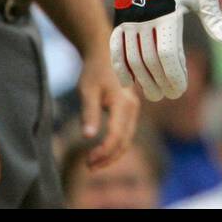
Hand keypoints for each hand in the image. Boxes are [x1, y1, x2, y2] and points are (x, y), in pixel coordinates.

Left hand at [77, 50, 140, 168]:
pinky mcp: (130, 111)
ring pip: (127, 139)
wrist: (106, 54)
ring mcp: (134, 109)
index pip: (116, 136)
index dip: (103, 151)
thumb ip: (89, 113)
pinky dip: (116, 146)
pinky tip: (102, 151)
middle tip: (89, 167)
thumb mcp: (87, 91)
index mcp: (122, 103)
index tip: (87, 160)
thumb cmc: (94, 71)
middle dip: (108, 157)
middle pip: (125, 141)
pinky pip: (126, 133)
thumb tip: (88, 137)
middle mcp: (132, 108)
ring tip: (93, 163)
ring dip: (112, 154)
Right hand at [109, 0, 221, 100]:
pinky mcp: (120, 18)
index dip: (174, 75)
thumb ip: (214, 19)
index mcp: (167, 12)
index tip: (182, 90)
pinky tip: (128, 83)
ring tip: (155, 94)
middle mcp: (144, 17)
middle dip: (161, 81)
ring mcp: (129, 18)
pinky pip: (115, 47)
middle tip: (171, 96)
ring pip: (132, 58)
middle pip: (150, 60)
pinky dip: (119, 66)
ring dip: (143, 80)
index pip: (168, 54)